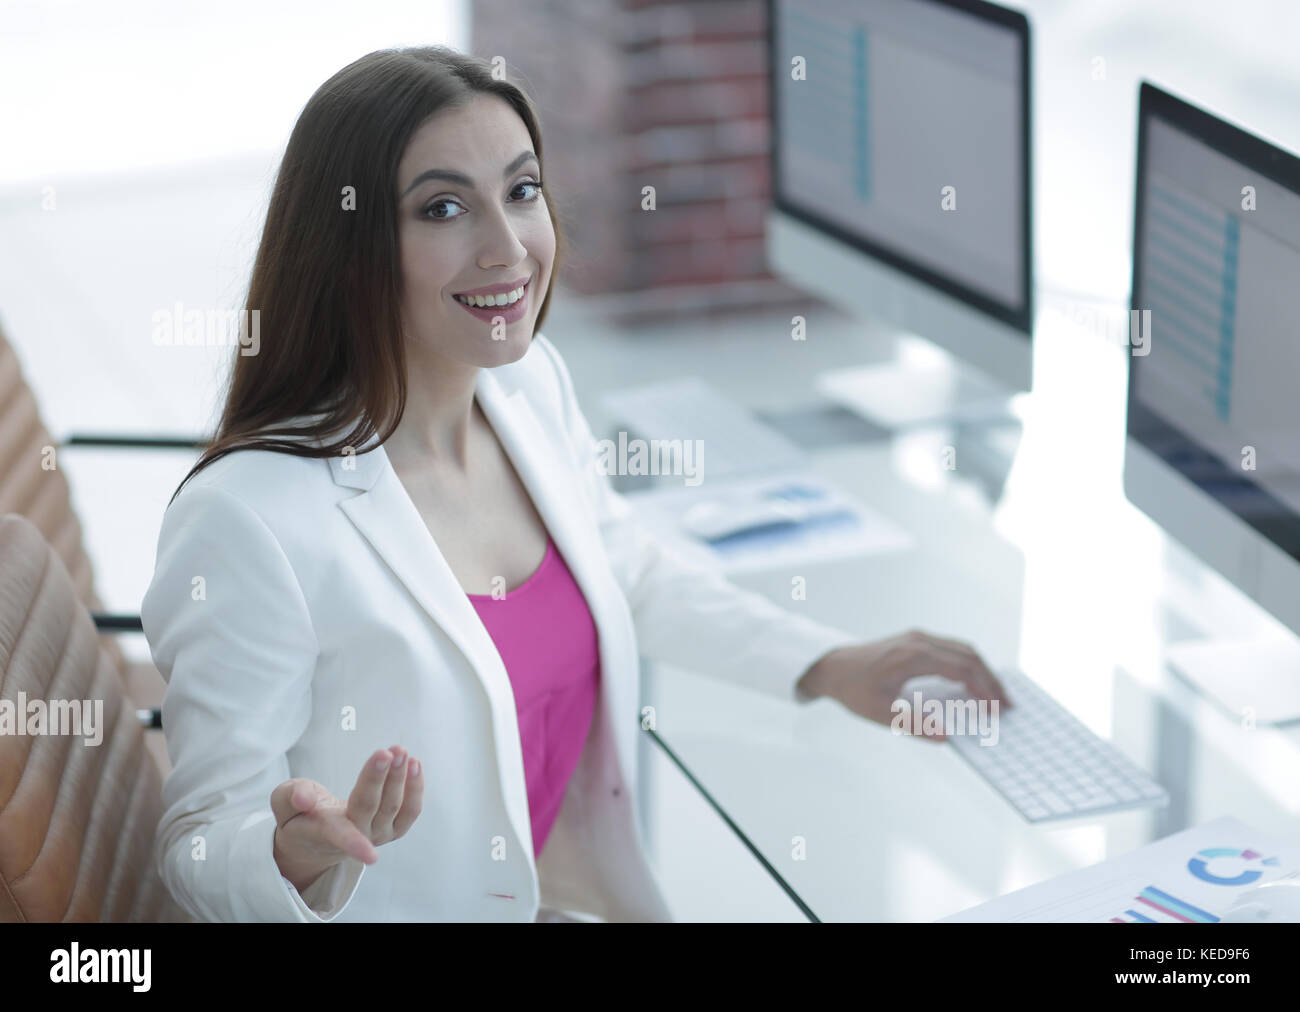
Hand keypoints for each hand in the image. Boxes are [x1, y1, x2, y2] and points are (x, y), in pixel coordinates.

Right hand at [270, 745, 423, 893]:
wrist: (317, 838)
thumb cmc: (299, 815)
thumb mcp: (283, 802)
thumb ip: (291, 796)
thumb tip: (304, 798)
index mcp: (327, 832)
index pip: (342, 837)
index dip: (355, 846)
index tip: (371, 858)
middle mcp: (357, 835)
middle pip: (372, 807)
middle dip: (380, 779)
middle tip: (388, 752)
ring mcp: (379, 834)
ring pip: (394, 807)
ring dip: (401, 778)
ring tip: (402, 752)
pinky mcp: (394, 828)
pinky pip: (410, 811)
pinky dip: (415, 788)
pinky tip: (414, 764)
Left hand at [798, 630, 1011, 741]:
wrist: (831, 666)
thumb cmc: (852, 689)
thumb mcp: (879, 713)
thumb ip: (913, 725)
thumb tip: (946, 736)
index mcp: (913, 656)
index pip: (962, 668)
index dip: (984, 688)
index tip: (998, 709)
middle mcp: (920, 640)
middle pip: (969, 655)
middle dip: (991, 680)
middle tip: (1008, 705)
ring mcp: (918, 637)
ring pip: (963, 649)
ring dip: (983, 670)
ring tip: (997, 696)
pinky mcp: (916, 639)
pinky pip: (952, 648)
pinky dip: (969, 664)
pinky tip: (975, 681)